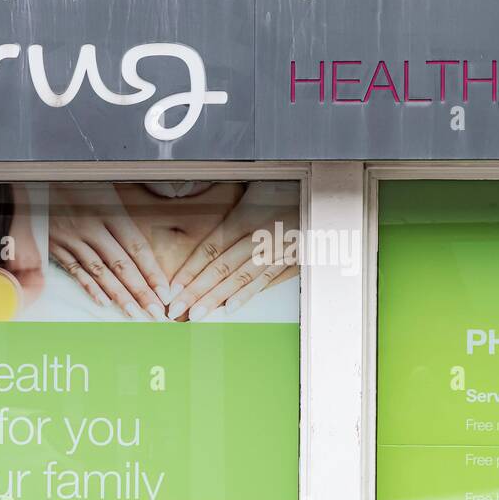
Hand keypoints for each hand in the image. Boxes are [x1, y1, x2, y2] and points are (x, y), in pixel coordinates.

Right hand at [48, 183, 170, 319]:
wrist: (35, 180)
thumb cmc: (74, 185)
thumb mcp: (103, 191)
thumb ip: (122, 218)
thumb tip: (144, 247)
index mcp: (108, 211)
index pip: (136, 247)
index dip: (152, 272)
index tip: (164, 292)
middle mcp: (91, 227)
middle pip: (121, 264)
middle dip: (140, 291)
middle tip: (155, 311)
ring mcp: (71, 239)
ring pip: (99, 272)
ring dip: (118, 295)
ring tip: (133, 313)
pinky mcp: (55, 246)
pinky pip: (75, 270)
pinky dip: (89, 287)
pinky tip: (102, 301)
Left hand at [167, 182, 300, 320]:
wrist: (325, 192)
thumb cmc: (285, 185)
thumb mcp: (253, 187)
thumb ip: (228, 205)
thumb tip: (193, 208)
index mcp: (247, 215)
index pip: (212, 248)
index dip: (191, 270)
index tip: (173, 288)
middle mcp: (261, 235)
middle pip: (223, 268)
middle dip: (197, 291)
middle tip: (176, 310)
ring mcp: (277, 250)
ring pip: (242, 278)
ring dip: (217, 298)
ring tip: (196, 314)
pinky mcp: (291, 258)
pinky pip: (265, 279)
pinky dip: (246, 295)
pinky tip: (229, 308)